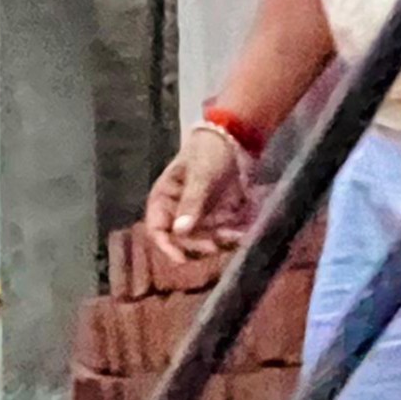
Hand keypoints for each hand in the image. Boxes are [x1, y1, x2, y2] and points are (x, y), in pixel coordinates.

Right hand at [145, 126, 252, 262]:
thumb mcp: (200, 175)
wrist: (234, 139)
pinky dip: (232, 235)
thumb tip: (179, 232)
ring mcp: (199, 215)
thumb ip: (191, 203)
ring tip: (236, 235)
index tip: (180, 260)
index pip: (157, 230)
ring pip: (204, 239)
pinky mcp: (218, 216)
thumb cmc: (207, 152)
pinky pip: (222, 232)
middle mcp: (178, 212)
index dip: (165, 247)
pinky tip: (243, 232)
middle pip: (182, 240)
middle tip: (216, 245)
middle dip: (199, 245)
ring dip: (219, 241)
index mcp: (163, 200)